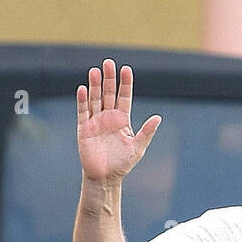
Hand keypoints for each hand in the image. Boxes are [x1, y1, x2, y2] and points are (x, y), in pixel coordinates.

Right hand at [76, 59, 160, 184]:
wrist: (105, 178)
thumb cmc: (122, 164)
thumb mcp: (137, 148)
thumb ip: (147, 132)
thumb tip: (158, 118)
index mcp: (122, 119)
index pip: (124, 97)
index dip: (125, 83)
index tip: (126, 69)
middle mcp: (108, 116)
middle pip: (108, 93)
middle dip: (108, 78)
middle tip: (108, 62)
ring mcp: (95, 121)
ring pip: (95, 99)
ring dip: (94, 85)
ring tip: (95, 71)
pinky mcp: (84, 128)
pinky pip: (83, 111)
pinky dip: (82, 101)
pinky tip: (83, 89)